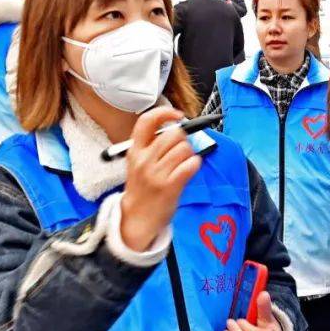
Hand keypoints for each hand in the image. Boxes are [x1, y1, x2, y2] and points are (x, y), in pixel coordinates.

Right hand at [119, 107, 202, 250]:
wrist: (137, 218)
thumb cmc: (142, 189)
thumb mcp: (137, 163)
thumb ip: (151, 145)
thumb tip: (176, 127)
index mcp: (134, 151)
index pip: (146, 121)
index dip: (164, 113)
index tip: (176, 115)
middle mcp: (144, 160)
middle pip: (173, 134)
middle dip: (183, 138)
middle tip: (181, 149)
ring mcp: (157, 173)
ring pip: (184, 148)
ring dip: (190, 153)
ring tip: (184, 162)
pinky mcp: (170, 186)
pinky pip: (191, 164)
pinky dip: (195, 164)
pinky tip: (189, 169)